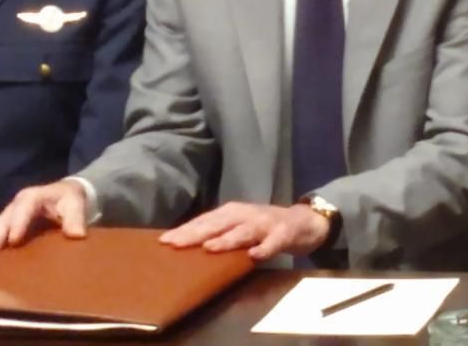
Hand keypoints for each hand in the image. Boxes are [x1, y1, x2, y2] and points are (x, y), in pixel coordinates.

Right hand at [0, 179, 87, 254]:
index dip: (18, 223)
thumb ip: (75, 218)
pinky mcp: (9, 228)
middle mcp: (17, 206)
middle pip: (3, 220)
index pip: (24, 207)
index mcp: (33, 197)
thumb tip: (77, 235)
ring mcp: (10, 217)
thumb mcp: (75, 204)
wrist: (65, 197)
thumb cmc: (69, 200)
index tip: (14, 240)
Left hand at [159, 202, 329, 260]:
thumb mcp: (238, 226)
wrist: (303, 221)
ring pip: (243, 231)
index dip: (184, 230)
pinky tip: (255, 256)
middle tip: (175, 243)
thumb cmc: (264, 227)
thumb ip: (218, 233)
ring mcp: (265, 222)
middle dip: (195, 233)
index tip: (163, 241)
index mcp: (232, 212)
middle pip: (217, 224)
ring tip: (209, 248)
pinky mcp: (283, 233)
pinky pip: (273, 242)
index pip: (204, 221)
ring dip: (227, 239)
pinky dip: (264, 248)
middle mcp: (245, 214)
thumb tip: (187, 246)